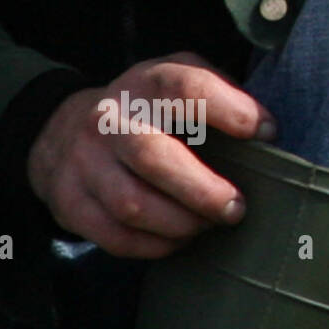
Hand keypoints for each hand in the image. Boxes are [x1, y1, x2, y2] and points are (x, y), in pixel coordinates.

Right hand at [26, 53, 277, 257]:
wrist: (60, 130)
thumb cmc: (142, 113)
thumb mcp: (172, 82)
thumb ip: (215, 94)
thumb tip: (268, 132)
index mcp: (144, 84)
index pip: (184, 88)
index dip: (231, 110)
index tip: (267, 132)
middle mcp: (109, 119)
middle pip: (151, 156)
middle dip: (202, 191)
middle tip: (236, 208)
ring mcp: (83, 160)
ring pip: (132, 204)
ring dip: (180, 224)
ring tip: (204, 225)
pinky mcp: (70, 200)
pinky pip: (116, 236)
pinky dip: (155, 246)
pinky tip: (175, 238)